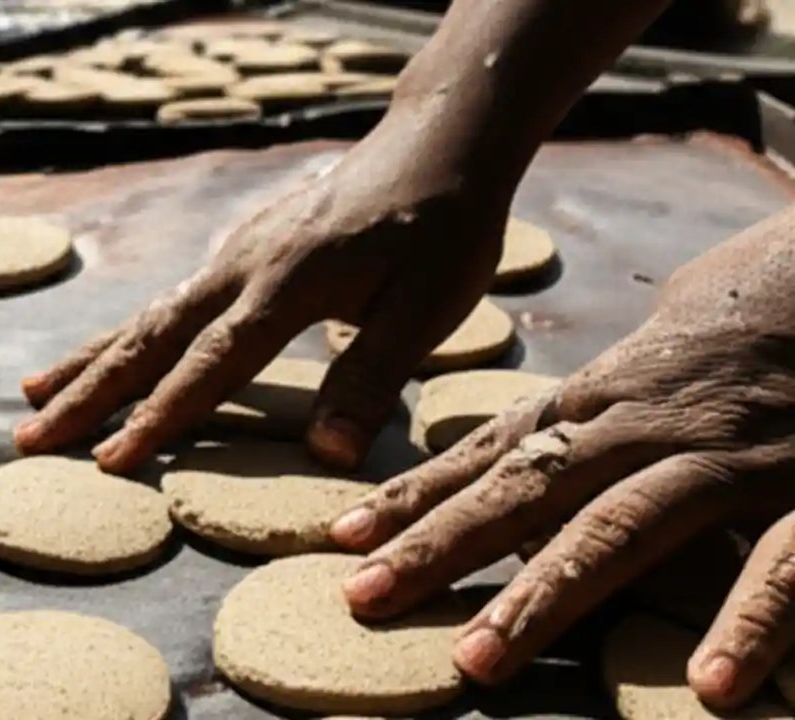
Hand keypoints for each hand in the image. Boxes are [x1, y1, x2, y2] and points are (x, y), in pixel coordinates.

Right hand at [15, 124, 515, 473]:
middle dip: (88, 392)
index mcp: (285, 284)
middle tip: (30, 438)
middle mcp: (242, 266)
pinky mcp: (239, 249)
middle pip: (150, 337)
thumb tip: (328, 456)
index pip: (210, 364)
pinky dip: (125, 333)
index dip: (160, 417)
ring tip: (33, 396)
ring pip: (145, 314)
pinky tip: (106, 353)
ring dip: (89, 361)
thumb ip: (371, 378)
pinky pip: (167, 300)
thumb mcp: (428, 306)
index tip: (111, 463)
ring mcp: (234, 253)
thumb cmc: (442, 225)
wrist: (436, 141)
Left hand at [331, 210, 794, 708]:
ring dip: (540, 598)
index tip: (345, 539)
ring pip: (614, 530)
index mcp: (606, 392)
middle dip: (435, 547)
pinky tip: (710, 686)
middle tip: (360, 597)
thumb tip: (558, 404)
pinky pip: (782, 565)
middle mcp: (645, 424)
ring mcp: (724, 456)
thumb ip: (608, 378)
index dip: (414, 497)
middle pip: (520, 492)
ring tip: (475, 661)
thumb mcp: (666, 327)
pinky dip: (747, 623)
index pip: (490, 451)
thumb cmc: (764, 292)